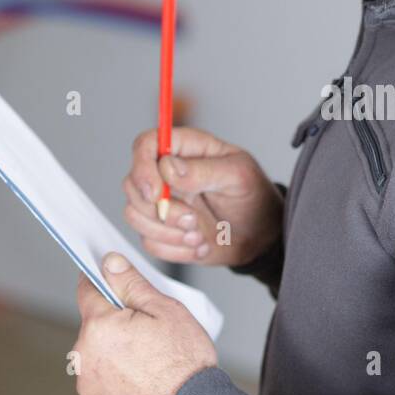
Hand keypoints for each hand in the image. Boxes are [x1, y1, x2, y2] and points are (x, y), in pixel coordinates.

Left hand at [73, 253, 217, 394]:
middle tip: (150, 332)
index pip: (88, 289)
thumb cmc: (184, 364)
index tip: (116, 282)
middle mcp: (84, 354)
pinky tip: (144, 380)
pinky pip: (102, 378)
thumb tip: (110, 263)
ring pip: (98, 352)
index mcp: (99, 325)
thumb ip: (133, 284)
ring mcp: (88, 382)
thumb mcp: (166, 310)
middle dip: (116, 321)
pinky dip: (117, 375)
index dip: (104, 282)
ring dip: (116, 350)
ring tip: (150, 361)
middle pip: (95, 323)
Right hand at [123, 126, 282, 267]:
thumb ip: (203, 170)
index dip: (142, 166)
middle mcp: (167, 175)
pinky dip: (176, 249)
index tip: (156, 192)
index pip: (146, 145)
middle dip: (158, 208)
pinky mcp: (163, 231)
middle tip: (192, 219)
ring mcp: (163, 204)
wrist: (261, 236)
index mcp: (186, 150)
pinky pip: (150, 242)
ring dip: (168, 232)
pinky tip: (199, 244)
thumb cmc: (254, 197)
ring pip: (135, 215)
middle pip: (132, 184)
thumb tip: (168, 168)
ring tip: (200, 234)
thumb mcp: (238, 176)